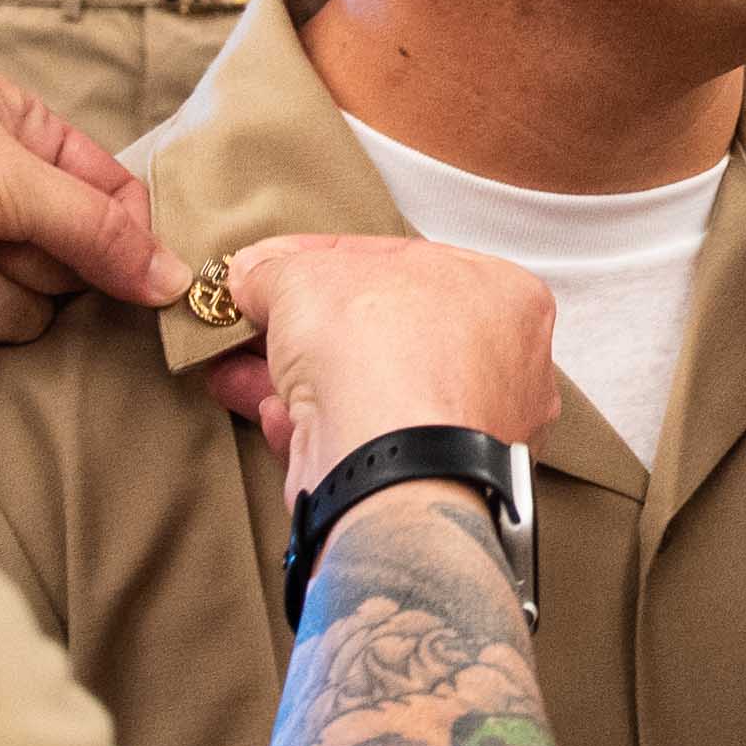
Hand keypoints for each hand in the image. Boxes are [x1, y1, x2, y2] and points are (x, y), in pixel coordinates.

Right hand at [215, 234, 559, 496]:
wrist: (389, 467)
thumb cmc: (382, 357)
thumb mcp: (306, 277)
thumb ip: (277, 271)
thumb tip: (256, 277)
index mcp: (503, 294)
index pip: (398, 263)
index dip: (319, 260)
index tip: (271, 268)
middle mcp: (503, 365)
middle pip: (383, 333)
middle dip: (305, 329)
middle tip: (255, 322)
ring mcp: (473, 431)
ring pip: (371, 394)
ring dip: (298, 381)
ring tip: (241, 371)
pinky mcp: (435, 485)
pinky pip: (369, 446)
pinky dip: (320, 431)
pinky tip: (279, 419)